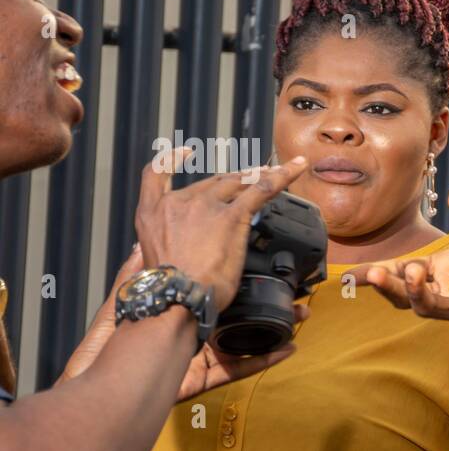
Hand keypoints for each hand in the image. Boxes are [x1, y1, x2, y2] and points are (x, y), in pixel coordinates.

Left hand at [61, 239, 308, 397]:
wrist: (115, 375)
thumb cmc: (114, 338)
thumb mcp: (127, 291)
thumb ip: (137, 268)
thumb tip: (143, 240)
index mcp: (175, 311)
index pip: (209, 289)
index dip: (233, 278)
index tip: (252, 261)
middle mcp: (192, 333)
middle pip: (238, 314)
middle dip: (266, 300)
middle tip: (290, 288)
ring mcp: (202, 356)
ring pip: (248, 339)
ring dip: (276, 325)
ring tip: (300, 316)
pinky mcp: (208, 377)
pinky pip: (243, 368)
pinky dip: (267, 359)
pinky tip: (288, 348)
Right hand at [134, 147, 307, 309]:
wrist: (176, 297)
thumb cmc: (168, 291)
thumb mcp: (152, 261)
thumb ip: (163, 246)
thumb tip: (174, 249)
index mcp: (151, 212)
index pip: (156, 174)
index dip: (171, 159)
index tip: (184, 153)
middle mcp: (177, 202)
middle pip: (211, 183)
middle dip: (234, 180)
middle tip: (253, 179)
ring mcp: (205, 206)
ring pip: (237, 182)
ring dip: (258, 175)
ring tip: (275, 172)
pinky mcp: (232, 216)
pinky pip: (261, 189)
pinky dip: (281, 176)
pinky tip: (295, 167)